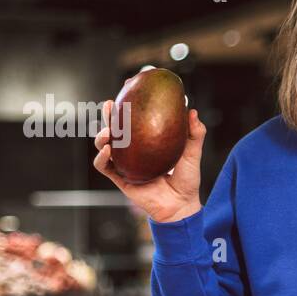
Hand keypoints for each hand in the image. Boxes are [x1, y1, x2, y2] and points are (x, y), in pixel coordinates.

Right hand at [93, 100, 204, 223]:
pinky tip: (108, 149)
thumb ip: (195, 133)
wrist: (181, 206)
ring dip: (101, 135)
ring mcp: (124, 164)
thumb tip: (193, 111)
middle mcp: (133, 152)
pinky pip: (104, 166)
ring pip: (104, 145)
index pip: (134, 121)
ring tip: (107, 130)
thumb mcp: (192, 153)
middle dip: (108, 116)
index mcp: (147, 143)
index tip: (127, 89)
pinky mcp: (119, 178)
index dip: (127, 106)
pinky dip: (102, 156)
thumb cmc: (187, 181)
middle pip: (115, 129)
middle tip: (109, 103)